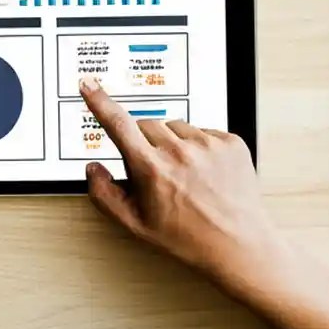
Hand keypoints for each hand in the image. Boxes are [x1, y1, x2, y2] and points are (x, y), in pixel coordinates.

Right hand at [80, 77, 277, 277]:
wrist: (238, 244)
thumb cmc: (189, 239)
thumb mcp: (137, 225)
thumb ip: (106, 195)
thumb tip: (95, 169)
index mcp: (152, 168)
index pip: (118, 124)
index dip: (99, 101)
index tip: (89, 84)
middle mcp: (180, 150)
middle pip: (147, 125)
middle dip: (144, 142)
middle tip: (155, 171)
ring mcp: (208, 143)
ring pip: (177, 127)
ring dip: (173, 144)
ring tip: (185, 176)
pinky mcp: (231, 142)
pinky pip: (205, 132)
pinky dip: (200, 147)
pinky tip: (205, 173)